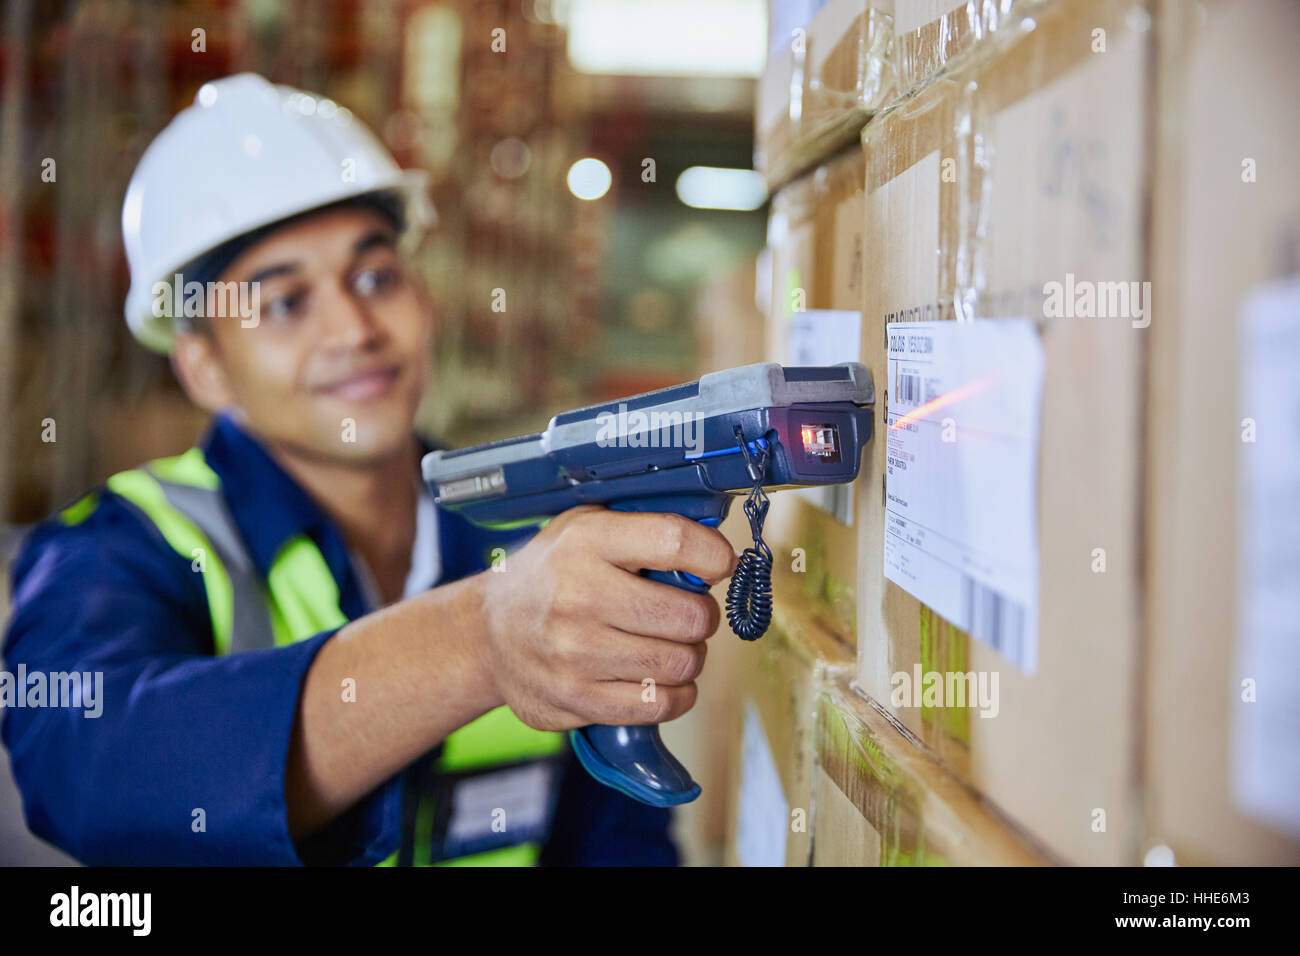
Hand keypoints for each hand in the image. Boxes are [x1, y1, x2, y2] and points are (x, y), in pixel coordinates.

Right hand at [473, 506, 737, 731]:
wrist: (485, 634)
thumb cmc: (550, 576)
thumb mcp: (585, 528)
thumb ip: (644, 528)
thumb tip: (715, 543)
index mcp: (585, 542)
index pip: (675, 542)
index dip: (713, 556)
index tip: (717, 565)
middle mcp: (577, 595)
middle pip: (689, 615)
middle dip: (702, 617)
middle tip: (687, 614)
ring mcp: (574, 653)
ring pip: (680, 663)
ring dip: (689, 657)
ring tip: (669, 645)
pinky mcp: (576, 698)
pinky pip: (658, 704)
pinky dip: (676, 694)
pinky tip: (662, 678)